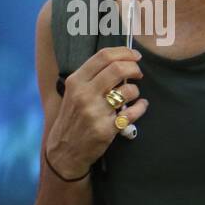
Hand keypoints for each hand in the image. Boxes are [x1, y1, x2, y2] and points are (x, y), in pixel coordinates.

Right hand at [46, 47, 146, 178]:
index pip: (103, 56)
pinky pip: (133, 112)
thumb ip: (91, 78)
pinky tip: (139, 106)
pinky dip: (141, 107)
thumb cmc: (72, 119)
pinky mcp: (106, 129)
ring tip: (132, 95)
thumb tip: (120, 61)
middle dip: (134, 68)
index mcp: (75, 82)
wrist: (64, 151)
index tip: (135, 56)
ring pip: (128, 90)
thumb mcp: (73, 94)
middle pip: (118, 68)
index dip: (124, 52)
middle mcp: (84, 95)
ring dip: (135, 90)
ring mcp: (95, 112)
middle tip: (138, 73)